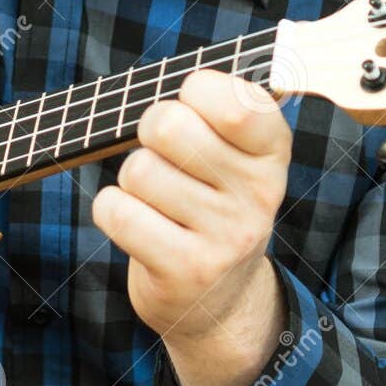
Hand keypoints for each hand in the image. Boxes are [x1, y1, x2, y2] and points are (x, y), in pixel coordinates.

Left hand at [90, 69, 290, 385]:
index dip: (196, 92)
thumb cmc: (211, 202)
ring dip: (133, 180)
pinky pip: (116, 211)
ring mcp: (226, 237)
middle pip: (167, 125)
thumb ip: (221, 109)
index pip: (235, 100)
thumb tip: (195, 82)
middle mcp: (259, 194)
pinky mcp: (186, 271)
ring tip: (159, 201)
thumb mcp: (234, 154)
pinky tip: (140, 226)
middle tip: (164, 155)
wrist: (220, 302)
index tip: (195, 109)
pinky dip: (113, 211)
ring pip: (138, 170)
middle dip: (150, 131)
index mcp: (272, 153)